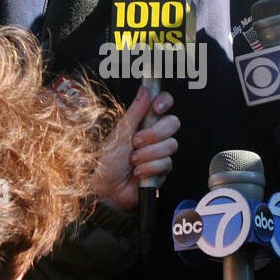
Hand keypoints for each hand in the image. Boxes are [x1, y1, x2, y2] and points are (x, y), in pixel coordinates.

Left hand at [92, 86, 179, 211]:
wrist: (107, 189)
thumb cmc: (108, 162)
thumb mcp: (120, 133)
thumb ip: (135, 112)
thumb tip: (144, 90)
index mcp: (144, 123)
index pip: (164, 104)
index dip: (164, 102)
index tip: (156, 108)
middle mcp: (154, 136)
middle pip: (173, 123)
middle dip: (154, 133)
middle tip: (136, 142)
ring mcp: (160, 153)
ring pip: (170, 145)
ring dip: (148, 154)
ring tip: (133, 161)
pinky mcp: (163, 170)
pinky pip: (166, 163)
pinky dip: (149, 168)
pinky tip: (138, 172)